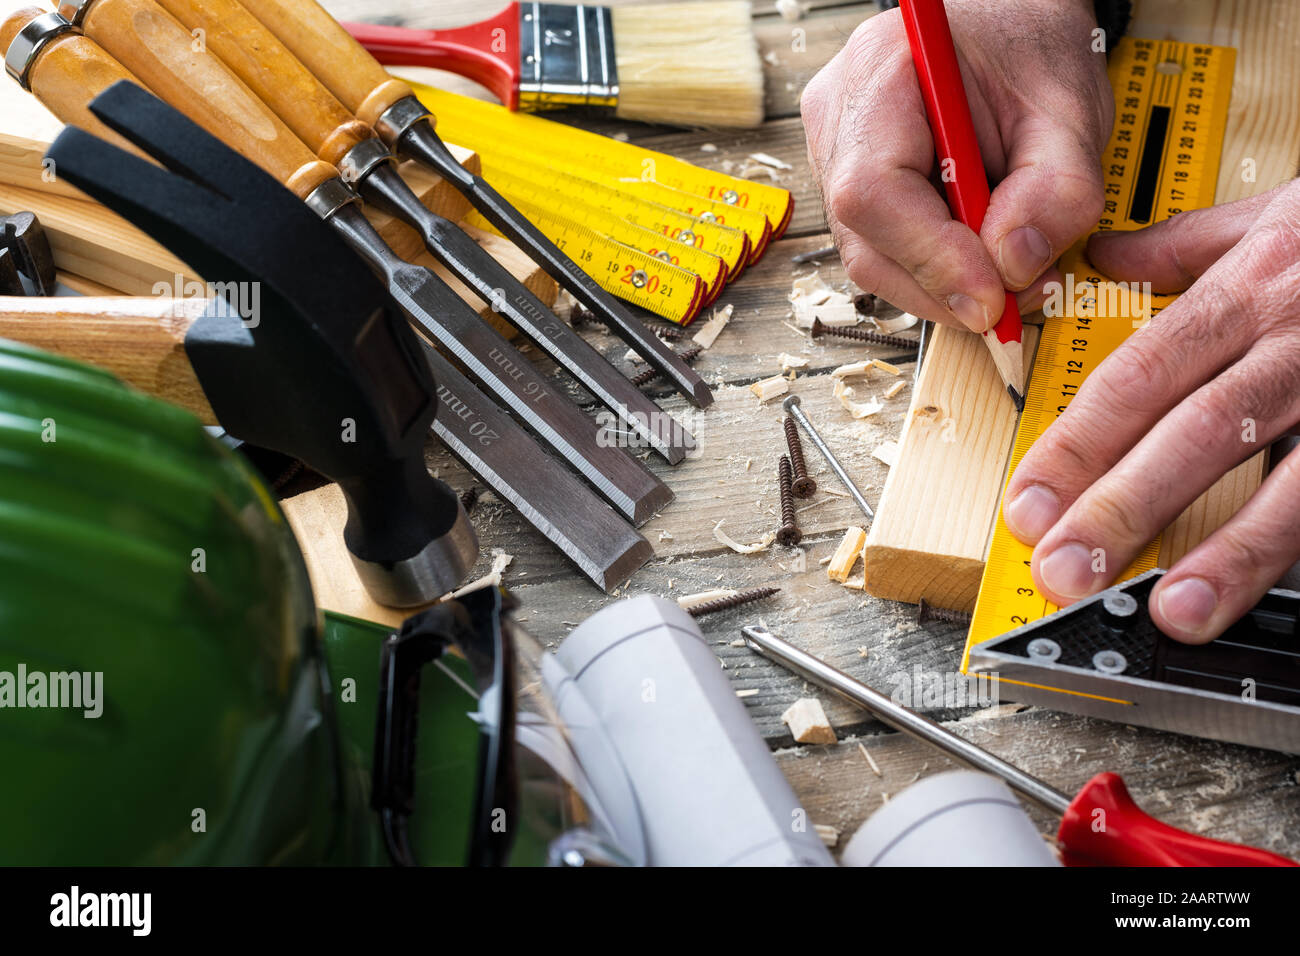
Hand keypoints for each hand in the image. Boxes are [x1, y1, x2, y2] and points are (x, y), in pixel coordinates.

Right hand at [800, 0, 1111, 330]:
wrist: (1010, 23)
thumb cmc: (1030, 47)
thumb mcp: (1070, 108)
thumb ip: (1056, 190)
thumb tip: (1014, 267)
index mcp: (880, 71)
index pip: (874, 191)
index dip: (930, 257)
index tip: (990, 297)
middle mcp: (839, 115)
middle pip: (865, 239)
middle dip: (941, 285)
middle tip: (1010, 303)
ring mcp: (834, 152)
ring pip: (870, 257)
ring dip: (940, 286)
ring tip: (1005, 279)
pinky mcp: (850, 184)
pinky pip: (881, 250)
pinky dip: (933, 271)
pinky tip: (976, 260)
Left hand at [1003, 182, 1299, 642]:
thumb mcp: (1273, 216)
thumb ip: (1184, 247)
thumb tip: (1106, 255)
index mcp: (1250, 292)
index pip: (1138, 377)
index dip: (1076, 446)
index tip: (1027, 504)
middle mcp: (1299, 342)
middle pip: (1199, 431)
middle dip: (1124, 506)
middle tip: (1065, 568)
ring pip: (1296, 477)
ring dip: (1233, 550)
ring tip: (1176, 611)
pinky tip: (1272, 588)